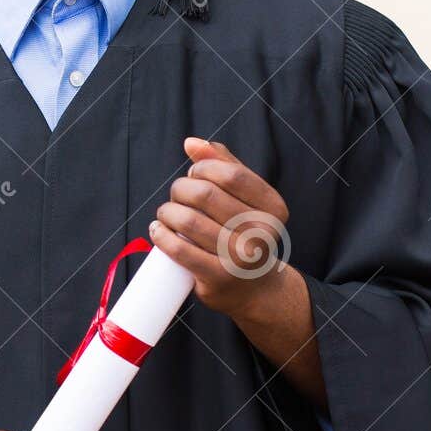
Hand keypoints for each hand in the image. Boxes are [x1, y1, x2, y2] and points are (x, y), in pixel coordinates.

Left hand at [150, 136, 294, 322]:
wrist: (253, 287)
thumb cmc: (243, 233)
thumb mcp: (243, 198)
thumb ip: (223, 164)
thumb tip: (191, 142)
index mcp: (273, 208)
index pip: (231, 174)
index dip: (203, 168)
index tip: (193, 174)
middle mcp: (263, 232)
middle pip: (205, 194)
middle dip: (180, 189)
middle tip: (177, 197)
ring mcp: (241, 258)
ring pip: (188, 220)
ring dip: (167, 212)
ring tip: (166, 214)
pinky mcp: (218, 278)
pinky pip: (179, 249)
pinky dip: (160, 235)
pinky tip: (158, 231)